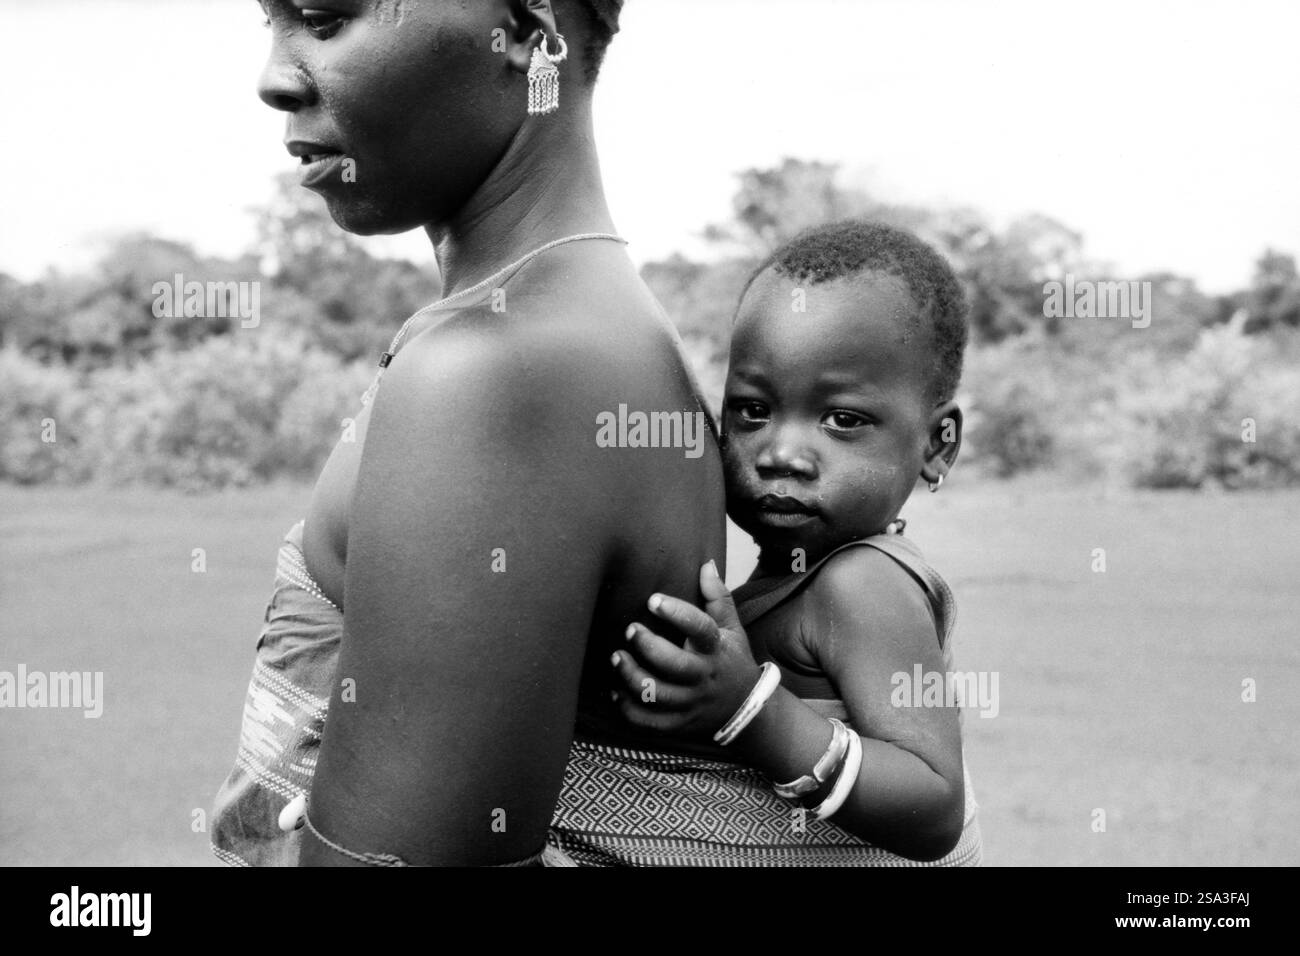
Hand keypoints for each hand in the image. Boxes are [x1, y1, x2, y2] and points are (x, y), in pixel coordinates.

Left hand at [611, 560, 762, 739]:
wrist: (745, 709)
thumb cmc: (732, 659)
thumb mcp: (732, 628)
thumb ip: (718, 597)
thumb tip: (705, 564)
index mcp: (716, 650)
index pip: (700, 629)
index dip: (677, 613)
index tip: (653, 599)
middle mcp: (704, 678)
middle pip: (674, 666)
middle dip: (648, 647)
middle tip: (630, 630)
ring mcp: (691, 704)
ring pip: (657, 695)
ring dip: (631, 677)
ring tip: (616, 657)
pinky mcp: (679, 724)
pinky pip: (650, 723)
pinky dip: (629, 710)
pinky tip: (616, 692)